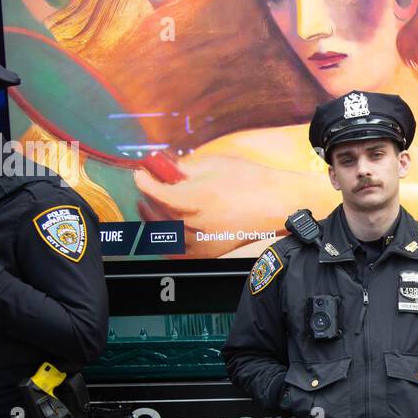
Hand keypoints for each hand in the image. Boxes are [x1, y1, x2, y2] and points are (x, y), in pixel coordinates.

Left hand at [134, 154, 337, 259]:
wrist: (276, 203)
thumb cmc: (250, 180)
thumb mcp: (213, 164)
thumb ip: (184, 167)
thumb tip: (164, 168)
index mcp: (196, 198)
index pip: (155, 191)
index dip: (143, 179)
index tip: (140, 172)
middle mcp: (195, 223)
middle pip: (156, 211)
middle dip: (147, 196)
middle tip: (146, 184)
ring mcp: (201, 242)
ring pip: (162, 234)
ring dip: (152, 218)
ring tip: (148, 207)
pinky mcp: (208, 253)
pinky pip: (177, 253)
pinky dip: (165, 244)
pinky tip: (162, 234)